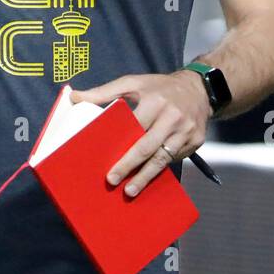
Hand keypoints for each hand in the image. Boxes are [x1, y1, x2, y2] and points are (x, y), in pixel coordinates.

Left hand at [69, 71, 210, 197]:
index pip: (135, 127)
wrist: (199, 88)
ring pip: (163, 158)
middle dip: (130, 167)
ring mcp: (187, 131)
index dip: (121, 146)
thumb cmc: (158, 87)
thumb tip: (75, 97)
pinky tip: (148, 179)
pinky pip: (175, 159)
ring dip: (146, 176)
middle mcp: (173, 116)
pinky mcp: (196, 141)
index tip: (107, 161)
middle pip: (148, 147)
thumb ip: (104, 92)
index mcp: (155, 101)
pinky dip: (160, 170)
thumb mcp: (133, 83)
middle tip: (113, 181)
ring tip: (130, 190)